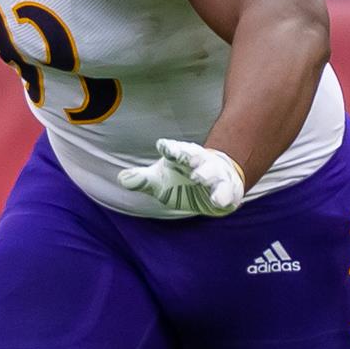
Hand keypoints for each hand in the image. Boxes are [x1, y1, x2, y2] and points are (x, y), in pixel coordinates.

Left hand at [116, 138, 244, 216]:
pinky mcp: (227, 190)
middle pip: (196, 157)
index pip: (176, 150)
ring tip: (200, 178)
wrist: (212, 184)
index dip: (171, 148)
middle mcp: (200, 163)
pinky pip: (227, 192)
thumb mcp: (160, 182)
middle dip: (192, 158)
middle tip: (187, 161)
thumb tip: (122, 178)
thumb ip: (143, 180)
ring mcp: (216, 175)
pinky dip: (224, 196)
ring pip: (213, 173)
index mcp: (182, 157)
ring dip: (208, 174)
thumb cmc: (181, 180)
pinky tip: (219, 201)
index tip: (163, 146)